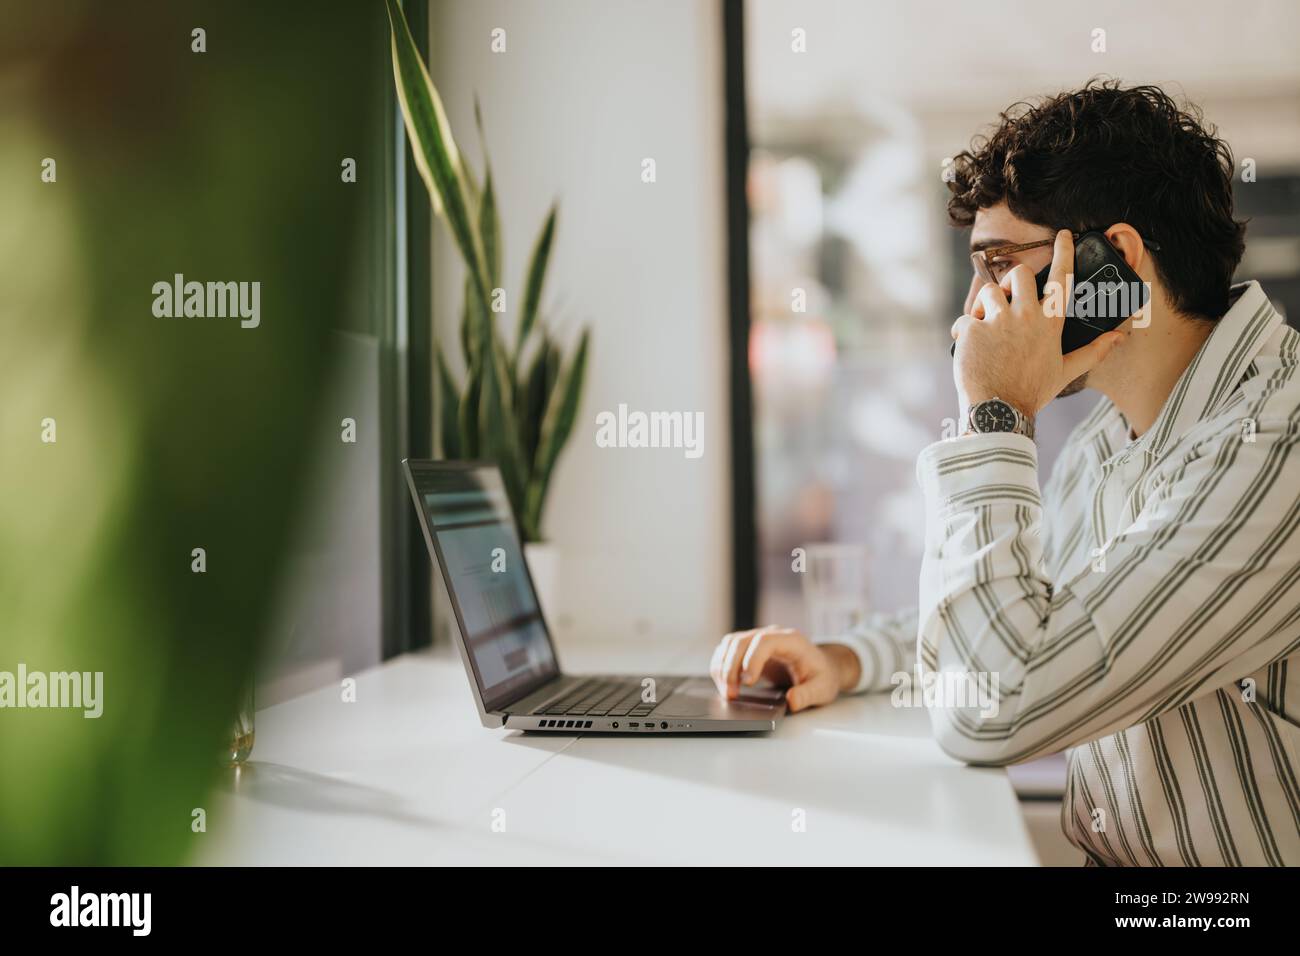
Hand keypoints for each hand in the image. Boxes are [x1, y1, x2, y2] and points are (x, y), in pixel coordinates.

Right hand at [709, 626, 856, 712]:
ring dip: (722, 667)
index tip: (748, 683)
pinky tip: (725, 685)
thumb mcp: (823, 689)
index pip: (764, 641)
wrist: (822, 667)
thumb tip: (792, 701)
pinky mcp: (750, 649)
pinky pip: (728, 651)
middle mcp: (772, 635)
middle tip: (731, 694)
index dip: (752, 660)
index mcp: (791, 641)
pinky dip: (721, 667)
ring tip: (728, 693)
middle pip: (741, 641)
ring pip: (730, 644)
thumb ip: (809, 695)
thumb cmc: (822, 676)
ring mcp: (759, 640)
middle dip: (731, 667)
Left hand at [950, 230, 1125, 419]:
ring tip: (986, 331)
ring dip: (985, 308)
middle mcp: (1026, 317)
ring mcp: (998, 321)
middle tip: (1007, 302)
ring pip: (988, 293)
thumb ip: (1093, 351)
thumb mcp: (1065, 372)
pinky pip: (965, 319)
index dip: (1064, 253)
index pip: (1061, 279)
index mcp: (1050, 324)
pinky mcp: (973, 329)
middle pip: (1019, 274)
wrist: (997, 412)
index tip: (1063, 235)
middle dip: (1012, 283)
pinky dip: (964, 332)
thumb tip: (1119, 337)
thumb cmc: (1031, 392)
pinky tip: (970, 351)